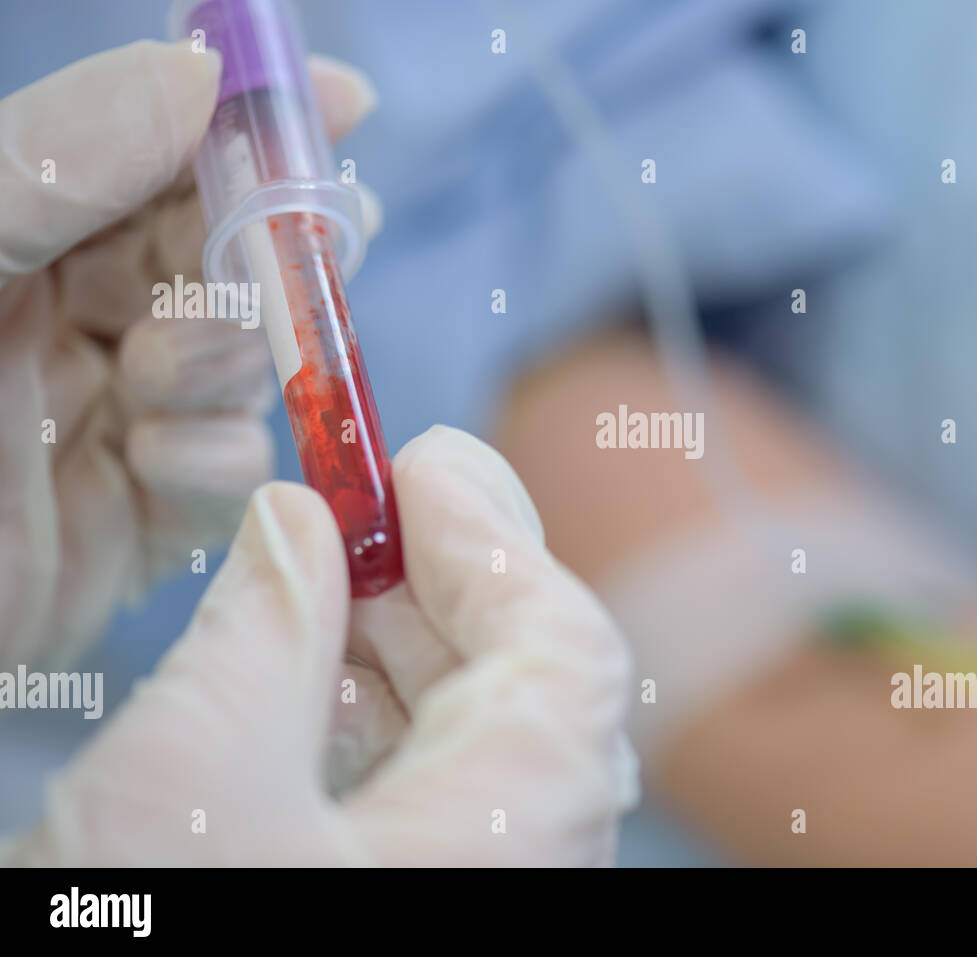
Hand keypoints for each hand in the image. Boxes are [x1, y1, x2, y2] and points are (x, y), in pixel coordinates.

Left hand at [0, 40, 378, 668]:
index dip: (253, 124)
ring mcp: (127, 414)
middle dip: (268, 253)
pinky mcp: (152, 514)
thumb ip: (54, 162)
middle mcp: (86, 316)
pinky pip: (231, 468)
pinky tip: (150, 460)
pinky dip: (211, 457)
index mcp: (32, 234)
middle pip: (229, 259)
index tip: (342, 98)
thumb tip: (195, 72)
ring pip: (246, 362)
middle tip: (310, 246)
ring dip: (225, 360)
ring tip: (156, 371)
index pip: (165, 156)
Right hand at [3, 427, 637, 865]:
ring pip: (478, 743)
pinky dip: (375, 728)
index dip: (496, 537)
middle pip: (528, 686)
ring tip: (322, 582)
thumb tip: (297, 524)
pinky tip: (307, 686)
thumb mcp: (193, 783)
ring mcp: (479, 888)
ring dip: (404, 650)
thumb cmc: (150, 948)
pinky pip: (430, 801)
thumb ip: (264, 629)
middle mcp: (526, 865)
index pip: (564, 643)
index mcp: (515, 824)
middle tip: (361, 510)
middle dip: (444, 585)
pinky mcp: (425, 902)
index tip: (419, 461)